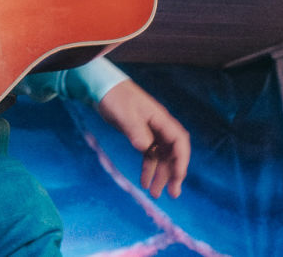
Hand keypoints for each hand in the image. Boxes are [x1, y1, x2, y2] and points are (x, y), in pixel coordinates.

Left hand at [96, 79, 190, 198]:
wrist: (101, 87)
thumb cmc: (115, 96)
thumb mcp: (124, 113)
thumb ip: (135, 130)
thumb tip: (145, 148)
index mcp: (160, 119)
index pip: (179, 142)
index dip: (181, 161)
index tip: (177, 178)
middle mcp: (160, 126)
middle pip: (173, 153)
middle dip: (173, 174)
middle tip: (172, 194)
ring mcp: (151, 131)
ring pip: (161, 157)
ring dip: (159, 175)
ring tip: (155, 194)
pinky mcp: (141, 135)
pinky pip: (149, 155)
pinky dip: (148, 169)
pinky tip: (144, 182)